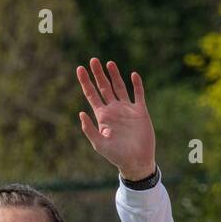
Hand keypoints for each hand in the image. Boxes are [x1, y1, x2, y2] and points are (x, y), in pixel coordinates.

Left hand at [75, 58, 155, 179]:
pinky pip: (138, 94)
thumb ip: (90, 129)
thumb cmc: (116, 155)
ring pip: (119, 87)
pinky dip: (136, 84)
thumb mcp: (99, 144)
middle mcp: (114, 110)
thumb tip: (81, 113)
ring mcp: (127, 109)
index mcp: (102, 116)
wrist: (136, 161)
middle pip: (104, 87)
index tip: (79, 69)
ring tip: (109, 63)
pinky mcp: (140, 112)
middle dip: (98, 74)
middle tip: (93, 60)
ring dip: (114, 75)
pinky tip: (133, 75)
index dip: (85, 82)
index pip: (92, 95)